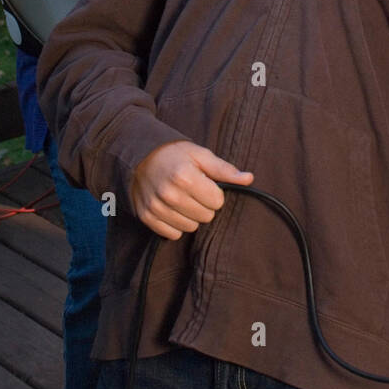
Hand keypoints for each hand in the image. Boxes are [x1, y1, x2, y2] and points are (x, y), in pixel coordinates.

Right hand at [131, 141, 253, 239]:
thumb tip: (249, 179)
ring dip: (190, 216)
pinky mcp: (147, 217)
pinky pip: (172, 234)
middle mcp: (169, 194)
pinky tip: (172, 209)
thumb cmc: (175, 154)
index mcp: (185, 176)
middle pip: (206, 217)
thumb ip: (225, 169)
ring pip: (190, 228)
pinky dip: (175, 225)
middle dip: (204, 205)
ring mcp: (156, 207)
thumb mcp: (201, 155)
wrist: (139, 156)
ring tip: (183, 199)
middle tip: (194, 192)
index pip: (217, 202)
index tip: (206, 185)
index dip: (215, 193)